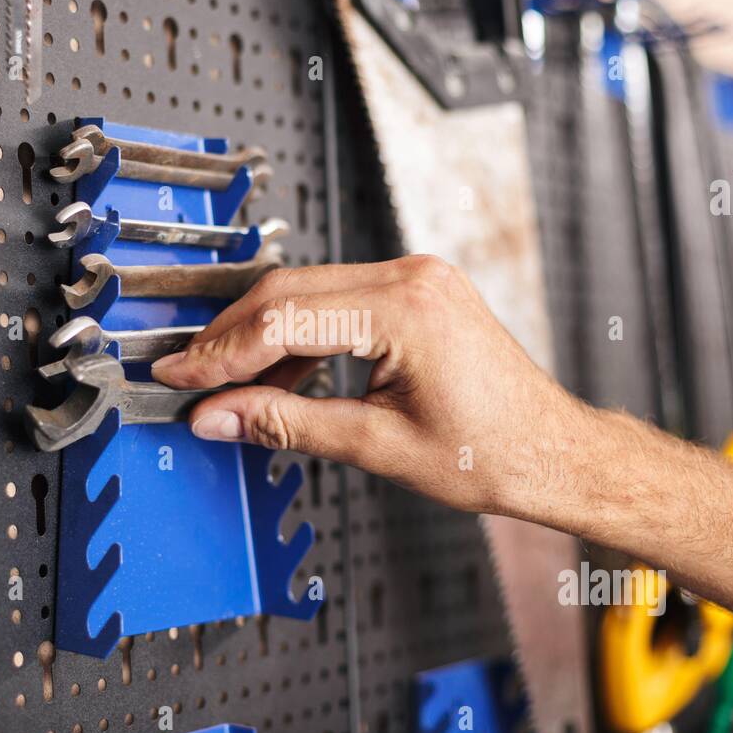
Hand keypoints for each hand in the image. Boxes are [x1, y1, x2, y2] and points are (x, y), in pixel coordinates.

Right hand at [151, 255, 592, 517]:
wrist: (552, 453)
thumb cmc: (494, 453)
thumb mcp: (377, 446)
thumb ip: (288, 424)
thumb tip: (221, 416)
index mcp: (406, 308)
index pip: (284, 318)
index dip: (221, 353)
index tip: (180, 375)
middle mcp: (412, 278)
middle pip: (288, 291)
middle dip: (229, 336)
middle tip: (185, 373)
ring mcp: (417, 279)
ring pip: (307, 291)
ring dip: (260, 334)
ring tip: (221, 381)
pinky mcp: (417, 293)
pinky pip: (338, 301)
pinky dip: (299, 335)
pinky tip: (273, 373)